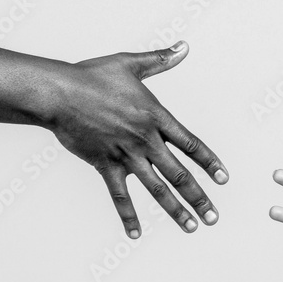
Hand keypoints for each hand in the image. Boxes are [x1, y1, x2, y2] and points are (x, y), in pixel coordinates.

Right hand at [46, 41, 228, 236]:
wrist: (59, 93)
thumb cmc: (92, 76)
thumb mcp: (129, 63)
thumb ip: (160, 59)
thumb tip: (183, 47)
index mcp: (156, 116)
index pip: (191, 144)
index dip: (209, 163)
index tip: (224, 180)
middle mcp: (145, 139)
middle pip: (179, 174)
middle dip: (199, 197)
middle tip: (213, 217)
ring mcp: (126, 155)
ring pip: (157, 188)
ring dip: (176, 210)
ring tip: (191, 227)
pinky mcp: (105, 165)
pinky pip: (119, 196)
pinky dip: (128, 216)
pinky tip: (135, 234)